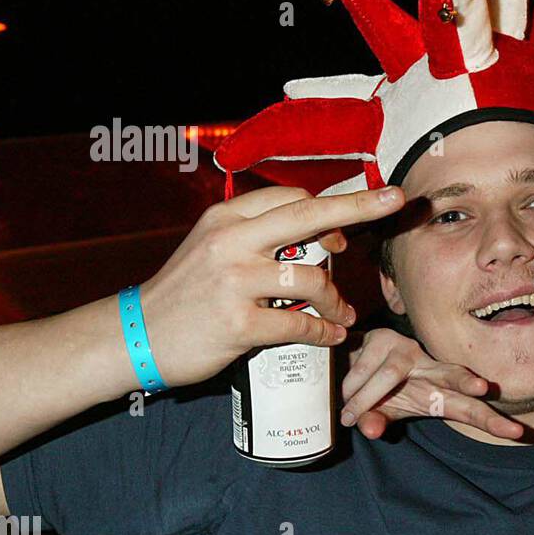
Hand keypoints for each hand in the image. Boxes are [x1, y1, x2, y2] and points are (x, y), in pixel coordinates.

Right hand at [138, 185, 404, 387]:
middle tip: (398, 202)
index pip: (291, 198)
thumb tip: (317, 239)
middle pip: (309, 215)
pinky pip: (299, 324)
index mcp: (226, 218)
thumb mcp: (210, 248)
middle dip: (359, 207)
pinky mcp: (238, 323)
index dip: (329, 208)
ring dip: (337, 298)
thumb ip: (255, 237)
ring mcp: (234, 282)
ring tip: (343, 313)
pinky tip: (330, 336)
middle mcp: (231, 241)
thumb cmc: (183, 294)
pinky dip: (322, 331)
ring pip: (311, 278)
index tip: (350, 222)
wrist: (135, 336)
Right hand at [340, 329, 524, 440]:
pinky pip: (369, 366)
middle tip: (480, 387)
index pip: (468, 409)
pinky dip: (353, 384)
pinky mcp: (383, 337)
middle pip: (451, 373)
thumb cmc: (375, 392)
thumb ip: (379, 421)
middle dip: (465, 380)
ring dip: (369, 396)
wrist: (347, 362)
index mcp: (436, 394)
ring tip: (349, 414)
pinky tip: (344, 391)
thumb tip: (371, 430)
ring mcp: (407, 350)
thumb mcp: (379, 413)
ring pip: (394, 372)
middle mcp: (428, 369)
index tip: (516, 431)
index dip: (490, 420)